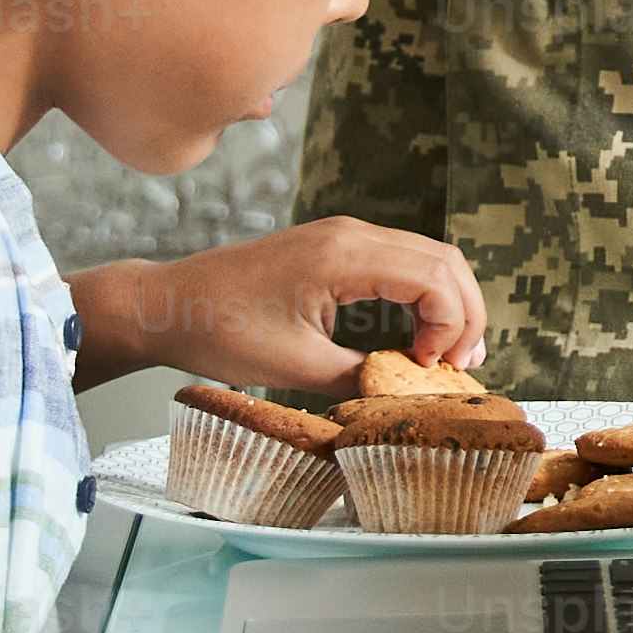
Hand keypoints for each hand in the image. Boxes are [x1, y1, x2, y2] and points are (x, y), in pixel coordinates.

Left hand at [76, 216, 482, 385]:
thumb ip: (360, 380)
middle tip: (460, 367)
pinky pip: (400, 262)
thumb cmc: (220, 331)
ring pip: (428, 258)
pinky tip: (416, 336)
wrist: (167, 304)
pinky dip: (422, 296)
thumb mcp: (296, 366)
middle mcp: (351, 234)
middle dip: (465, 314)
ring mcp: (344, 236)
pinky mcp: (334, 248)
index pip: (435, 278)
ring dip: (448, 304)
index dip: (452, 327)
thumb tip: (406, 398)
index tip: (432, 371)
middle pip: (445, 261)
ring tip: (445, 356)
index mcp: (344, 255)